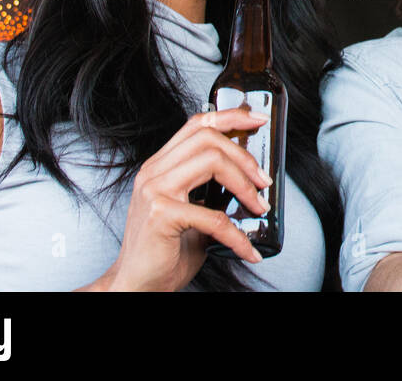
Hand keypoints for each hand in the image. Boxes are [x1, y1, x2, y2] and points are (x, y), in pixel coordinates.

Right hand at [99, 107, 272, 290]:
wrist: (136, 285)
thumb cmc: (163, 250)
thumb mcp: (189, 210)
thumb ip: (210, 190)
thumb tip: (252, 182)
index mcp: (159, 166)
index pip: (197, 124)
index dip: (231, 117)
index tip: (258, 121)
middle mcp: (153, 172)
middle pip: (208, 138)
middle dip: (245, 156)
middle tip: (265, 181)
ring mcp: (154, 191)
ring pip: (212, 161)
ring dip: (245, 185)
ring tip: (259, 207)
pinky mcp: (161, 215)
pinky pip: (213, 217)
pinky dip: (237, 235)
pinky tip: (247, 249)